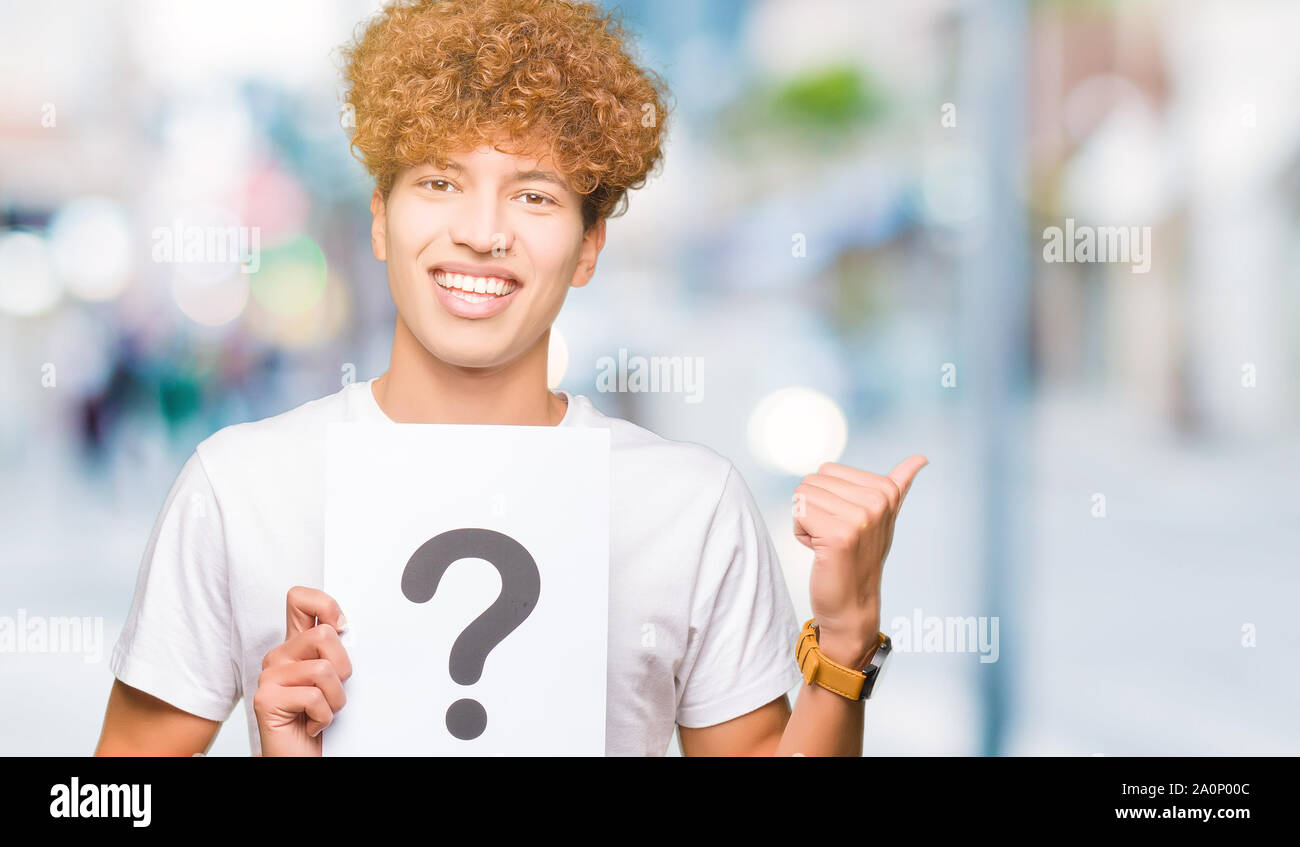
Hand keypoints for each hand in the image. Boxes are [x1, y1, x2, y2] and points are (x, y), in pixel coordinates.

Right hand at [253, 586, 352, 756]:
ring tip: (323, 710)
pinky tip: (312, 724)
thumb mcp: (332, 679)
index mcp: (296, 646)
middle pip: (324, 633)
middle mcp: (280, 656)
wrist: (299, 756)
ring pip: (324, 669)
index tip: (341, 627)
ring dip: (335, 699)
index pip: (300, 599)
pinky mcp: (266, 699)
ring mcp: (270, 677)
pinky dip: (324, 716)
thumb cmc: (317, 719)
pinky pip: (314, 696)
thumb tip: (346, 626)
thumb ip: (334, 650)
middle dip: (343, 667)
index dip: (326, 604)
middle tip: (333, 690)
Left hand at [793, 455, 928, 666]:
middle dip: (814, 508)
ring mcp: (861, 517)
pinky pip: (798, 513)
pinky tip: (821, 552)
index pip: (826, 470)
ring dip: (807, 522)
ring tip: (829, 544)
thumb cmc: (860, 557)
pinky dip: (801, 534)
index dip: (827, 497)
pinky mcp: (840, 535)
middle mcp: (877, 500)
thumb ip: (899, 484)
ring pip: (802, 495)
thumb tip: (922, 457)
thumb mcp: (884, 517)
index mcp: (886, 490)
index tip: (847, 524)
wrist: (853, 606)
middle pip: (811, 480)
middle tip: (836, 536)